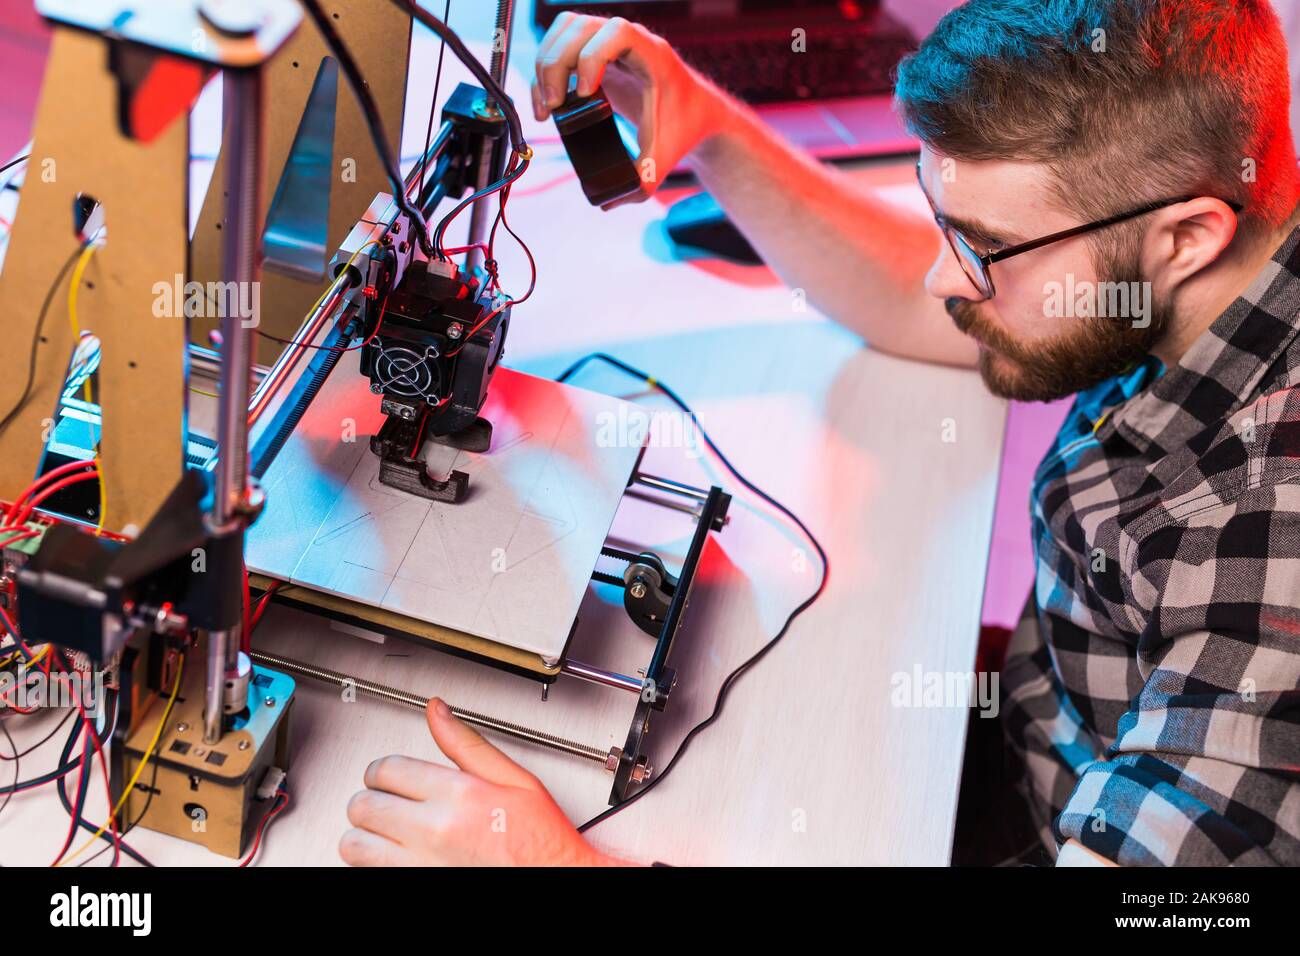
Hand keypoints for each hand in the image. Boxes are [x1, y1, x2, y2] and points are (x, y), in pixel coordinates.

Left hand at [339, 697, 624, 865]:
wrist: (557, 882)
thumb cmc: (540, 842)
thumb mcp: (516, 780)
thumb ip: (468, 745)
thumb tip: (438, 712)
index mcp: (459, 795)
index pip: (387, 769)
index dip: (383, 770)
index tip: (388, 777)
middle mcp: (434, 831)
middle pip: (364, 805)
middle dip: (370, 800)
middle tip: (384, 803)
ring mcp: (419, 866)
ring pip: (355, 845)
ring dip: (363, 835)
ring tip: (382, 832)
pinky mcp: (413, 887)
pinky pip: (367, 873)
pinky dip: (373, 864)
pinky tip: (394, 857)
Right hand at [532, 12, 720, 205]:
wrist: (694, 113)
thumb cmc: (682, 128)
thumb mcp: (663, 159)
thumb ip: (640, 182)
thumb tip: (606, 201)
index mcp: (652, 56)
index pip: (617, 33)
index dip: (594, 56)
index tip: (586, 94)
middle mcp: (629, 42)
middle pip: (580, 28)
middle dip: (556, 64)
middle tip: (553, 106)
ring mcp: (611, 44)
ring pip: (566, 30)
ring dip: (546, 63)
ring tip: (547, 104)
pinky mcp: (597, 54)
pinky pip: (563, 44)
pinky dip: (547, 67)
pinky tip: (549, 101)